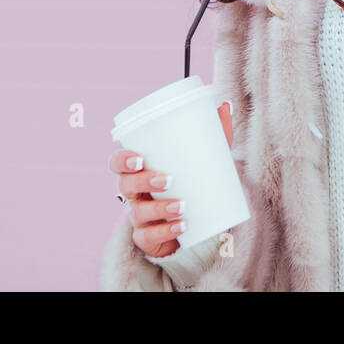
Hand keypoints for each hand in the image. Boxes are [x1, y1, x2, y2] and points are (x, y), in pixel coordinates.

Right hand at [110, 102, 232, 258]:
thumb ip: (213, 131)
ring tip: (182, 205)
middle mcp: (135, 193)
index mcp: (140, 170)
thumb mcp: (203, 156)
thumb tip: (224, 105)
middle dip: (143, 182)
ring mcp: (140, 217)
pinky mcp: (150, 238)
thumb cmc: (193, 180)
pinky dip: (165, 232)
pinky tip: (182, 226)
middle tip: (167, 180)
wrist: (199, 219)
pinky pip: (149, 238)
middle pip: (126, 186)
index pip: (118, 163)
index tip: (139, 159)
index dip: (122, 160)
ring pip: (138, 213)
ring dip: (159, 209)